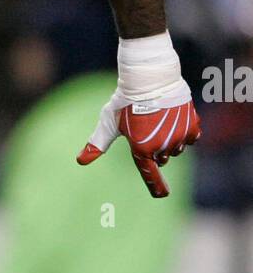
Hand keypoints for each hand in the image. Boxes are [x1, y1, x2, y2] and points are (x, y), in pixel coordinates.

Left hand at [77, 87, 200, 197]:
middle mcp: (162, 146)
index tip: (162, 194)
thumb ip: (97, 144)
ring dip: (170, 142)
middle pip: (162, 158)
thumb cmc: (125, 101)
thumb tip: (80, 161)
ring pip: (176, 149)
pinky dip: (185, 133)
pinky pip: (191, 138)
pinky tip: (175, 121)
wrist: (150, 78)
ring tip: (160, 121)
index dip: (156, 186)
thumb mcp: (109, 123)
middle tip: (147, 129)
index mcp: (141, 149)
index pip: (150, 174)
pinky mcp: (192, 125)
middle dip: (156, 150)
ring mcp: (179, 136)